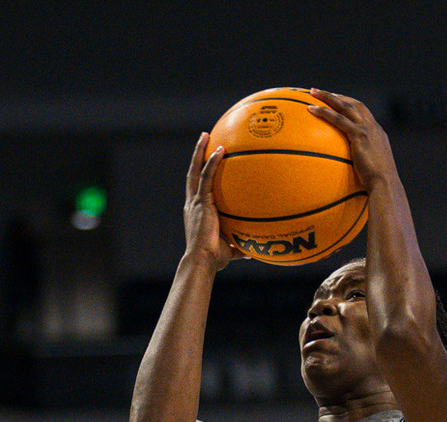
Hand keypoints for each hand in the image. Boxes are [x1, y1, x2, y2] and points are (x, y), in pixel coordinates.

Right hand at [182, 134, 235, 272]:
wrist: (202, 260)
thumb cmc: (214, 260)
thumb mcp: (229, 250)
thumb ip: (240, 247)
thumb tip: (254, 251)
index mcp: (196, 212)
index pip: (198, 189)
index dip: (200, 174)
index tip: (206, 162)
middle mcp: (192, 204)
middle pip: (192, 174)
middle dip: (197, 156)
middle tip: (203, 139)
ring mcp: (195, 202)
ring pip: (196, 171)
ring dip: (200, 152)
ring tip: (206, 135)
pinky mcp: (201, 202)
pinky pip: (206, 177)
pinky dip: (212, 163)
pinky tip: (220, 150)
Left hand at [304, 90, 396, 190]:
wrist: (386, 183)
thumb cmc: (379, 185)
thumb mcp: (373, 172)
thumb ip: (364, 167)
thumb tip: (353, 177)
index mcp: (378, 134)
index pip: (363, 113)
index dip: (350, 105)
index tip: (338, 102)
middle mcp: (373, 127)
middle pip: (354, 104)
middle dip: (338, 96)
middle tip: (321, 92)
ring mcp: (367, 129)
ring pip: (345, 106)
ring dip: (328, 97)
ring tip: (312, 92)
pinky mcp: (358, 134)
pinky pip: (338, 119)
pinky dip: (324, 112)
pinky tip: (311, 109)